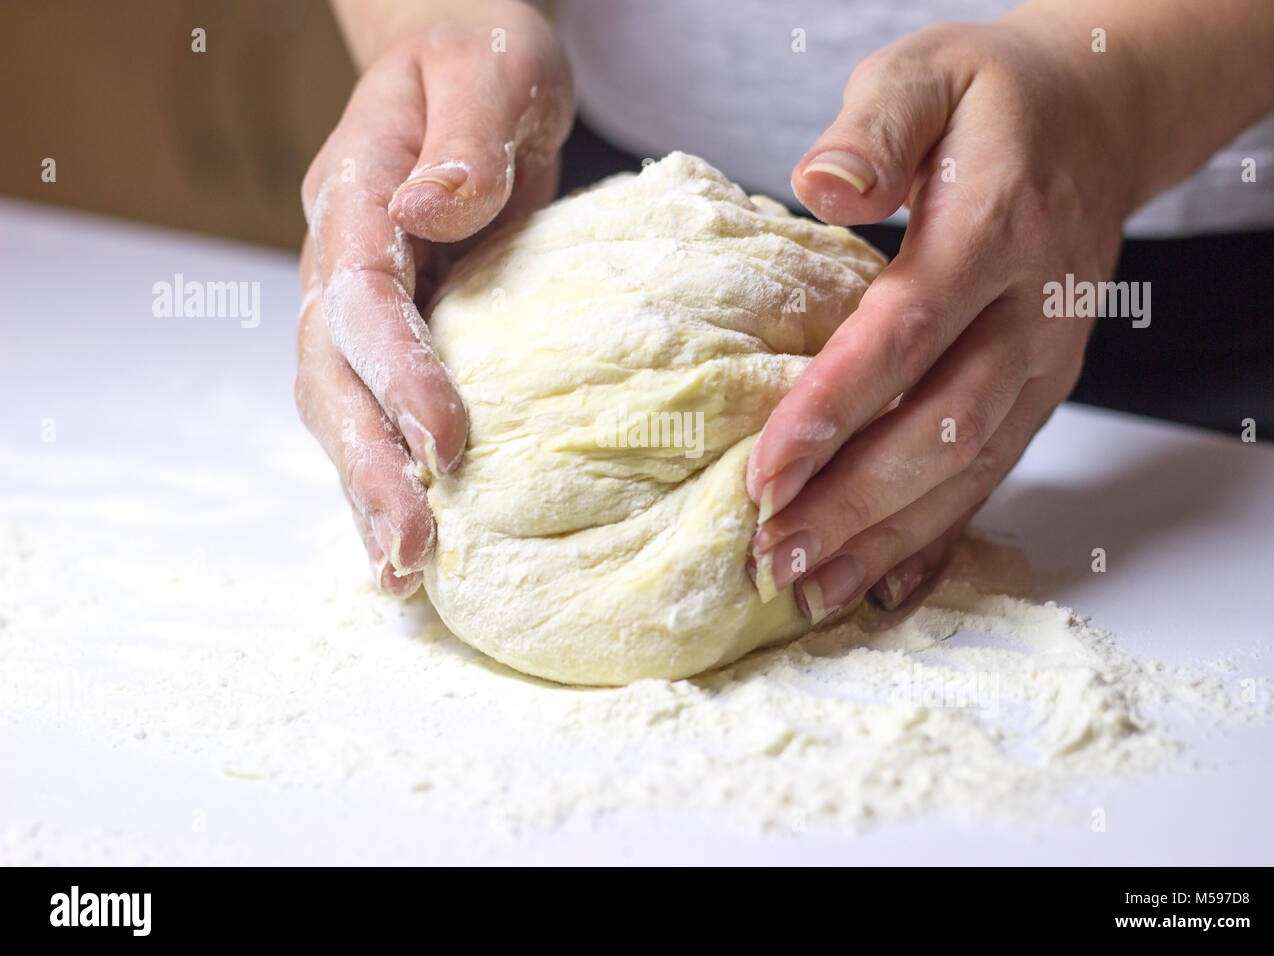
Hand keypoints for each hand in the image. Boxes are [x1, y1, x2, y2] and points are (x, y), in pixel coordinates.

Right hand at [295, 1, 572, 593]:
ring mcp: (356, 298)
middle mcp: (340, 255)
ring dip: (365, 491)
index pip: (359, 296)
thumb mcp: (490, 71)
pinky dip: (387, 472)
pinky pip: (373, 406)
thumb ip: (465, 137)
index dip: (396, 374)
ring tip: (402, 576)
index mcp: (358, 193)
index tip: (450, 445)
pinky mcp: (392, 327)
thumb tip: (430, 208)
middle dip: (366, 468)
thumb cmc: (482, 59)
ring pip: (338, 405)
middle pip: (329, 374)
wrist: (463, 61)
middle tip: (411, 557)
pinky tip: (411, 537)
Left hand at [747, 17, 1144, 619]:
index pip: (907, 334)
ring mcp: (1047, 361)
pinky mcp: (1042, 391)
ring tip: (810, 585)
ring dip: (888, 535)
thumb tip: (822, 184)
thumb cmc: (992, 101)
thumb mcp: (927, 73)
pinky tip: (880, 580)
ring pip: (970, 468)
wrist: (1096, 120)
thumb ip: (876, 127)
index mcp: (998, 228)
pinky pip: (992, 474)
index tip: (764, 472)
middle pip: (940, 424)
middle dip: (853, 499)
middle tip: (773, 550)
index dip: (834, 409)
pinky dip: (935, 534)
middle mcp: (1033, 311)